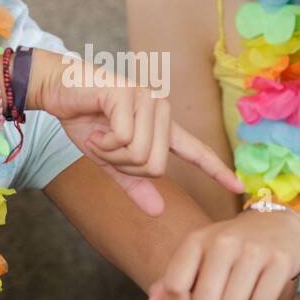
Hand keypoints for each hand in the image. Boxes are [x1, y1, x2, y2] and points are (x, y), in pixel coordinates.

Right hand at [27, 49, 243, 215]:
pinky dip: (103, 142)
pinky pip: (124, 140)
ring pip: (141, 154)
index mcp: (161, 128)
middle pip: (156, 166)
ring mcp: (149, 101)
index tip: (239, 187)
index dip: (217, 171)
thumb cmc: (86, 119)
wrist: (59, 89)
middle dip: (123, 166)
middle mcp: (161, 111)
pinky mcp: (130, 95)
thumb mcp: (110, 160)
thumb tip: (158, 210)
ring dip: (111, 154)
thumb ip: (135, 183)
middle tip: (105, 148)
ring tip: (99, 135)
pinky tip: (95, 126)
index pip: (196, 152)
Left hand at [144, 208, 299, 299]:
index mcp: (197, 240)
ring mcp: (254, 250)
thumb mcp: (195, 259)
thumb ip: (169, 286)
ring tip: (240, 293)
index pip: (174, 287)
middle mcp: (224, 241)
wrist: (276, 224)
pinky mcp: (281, 261)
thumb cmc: (227, 249)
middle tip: (221, 296)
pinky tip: (259, 291)